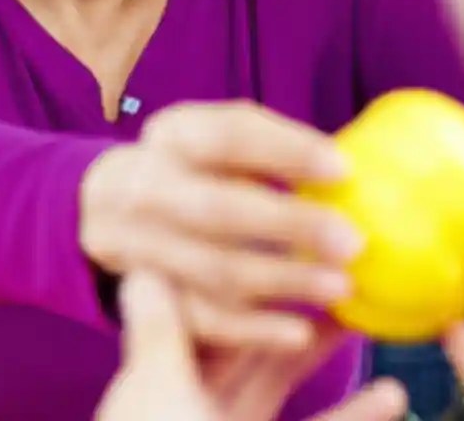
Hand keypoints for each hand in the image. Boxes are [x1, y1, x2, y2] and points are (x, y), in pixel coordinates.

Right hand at [81, 102, 366, 350]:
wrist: (108, 207)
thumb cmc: (195, 169)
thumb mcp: (215, 139)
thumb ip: (270, 148)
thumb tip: (354, 169)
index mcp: (173, 134)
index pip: (228, 134)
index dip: (286, 150)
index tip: (344, 169)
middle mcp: (145, 184)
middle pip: (218, 207)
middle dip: (289, 225)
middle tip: (352, 242)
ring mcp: (136, 243)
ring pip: (213, 267)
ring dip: (282, 280)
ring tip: (340, 287)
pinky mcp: (141, 293)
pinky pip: (199, 318)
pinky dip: (251, 329)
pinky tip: (299, 330)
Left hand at [96, 272, 407, 420]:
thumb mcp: (156, 395)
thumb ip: (157, 337)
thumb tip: (141, 264)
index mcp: (164, 382)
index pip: (199, 312)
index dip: (232, 268)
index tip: (274, 226)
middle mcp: (198, 408)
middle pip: (254, 341)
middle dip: (295, 301)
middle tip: (342, 258)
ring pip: (289, 386)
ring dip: (330, 355)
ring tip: (373, 318)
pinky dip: (354, 420)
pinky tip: (395, 401)